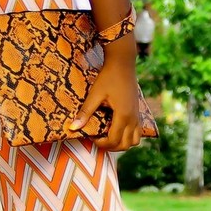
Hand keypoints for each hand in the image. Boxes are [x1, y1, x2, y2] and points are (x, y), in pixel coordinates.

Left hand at [69, 37, 143, 151]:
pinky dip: (128, 137)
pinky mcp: (138, 112)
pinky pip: (137, 132)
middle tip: (98, 139)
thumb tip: (72, 128)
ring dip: (121, 144)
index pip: (113, 140)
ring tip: (108, 137)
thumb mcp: (95, 94)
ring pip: (134, 141)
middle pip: (125, 145)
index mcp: (123, 115)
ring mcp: (137, 116)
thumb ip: (85, 112)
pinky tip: (117, 130)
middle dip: (110, 147)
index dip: (101, 143)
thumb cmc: (108, 77)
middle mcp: (133, 118)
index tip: (91, 136)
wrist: (123, 63)